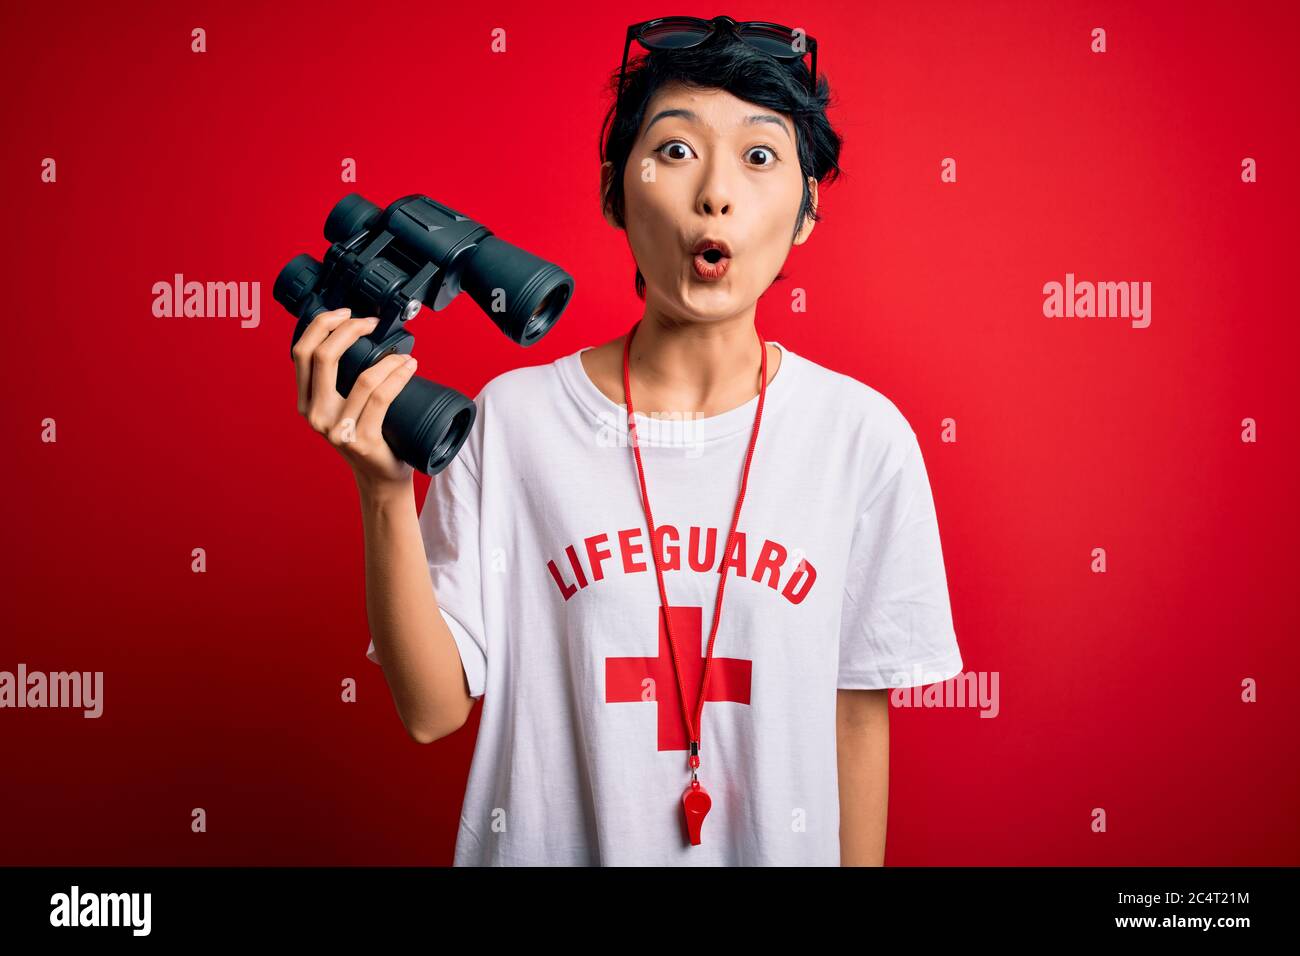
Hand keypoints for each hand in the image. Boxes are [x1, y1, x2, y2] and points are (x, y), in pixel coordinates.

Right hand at [291, 308, 417, 492]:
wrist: (381, 477)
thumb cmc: (370, 436)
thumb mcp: (345, 407)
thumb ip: (340, 381)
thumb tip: (362, 336)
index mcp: (306, 401)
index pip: (301, 352)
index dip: (321, 325)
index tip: (346, 313)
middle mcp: (315, 414)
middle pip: (323, 356)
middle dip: (349, 329)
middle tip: (372, 322)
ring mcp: (336, 429)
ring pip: (361, 377)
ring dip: (388, 359)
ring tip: (404, 356)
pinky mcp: (360, 440)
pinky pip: (380, 397)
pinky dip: (397, 376)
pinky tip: (408, 367)